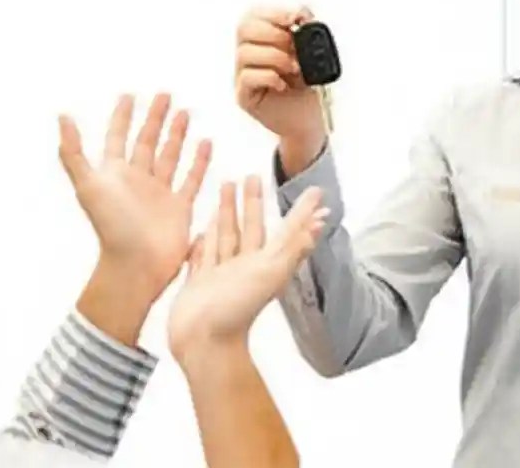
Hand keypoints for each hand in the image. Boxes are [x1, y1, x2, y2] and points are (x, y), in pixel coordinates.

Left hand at [58, 93, 211, 304]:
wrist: (136, 265)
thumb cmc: (110, 227)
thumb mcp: (87, 185)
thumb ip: (73, 152)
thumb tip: (62, 116)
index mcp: (114, 173)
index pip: (118, 137)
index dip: (122, 117)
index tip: (128, 96)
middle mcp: (137, 180)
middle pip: (146, 141)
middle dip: (155, 118)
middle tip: (165, 95)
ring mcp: (160, 193)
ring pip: (169, 156)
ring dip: (176, 135)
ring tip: (185, 113)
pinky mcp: (180, 208)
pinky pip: (191, 179)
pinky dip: (198, 162)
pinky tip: (205, 143)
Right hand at [167, 176, 326, 368]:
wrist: (203, 343)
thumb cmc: (238, 308)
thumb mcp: (270, 270)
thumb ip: (291, 243)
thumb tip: (320, 220)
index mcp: (266, 263)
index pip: (285, 230)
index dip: (299, 212)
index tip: (309, 191)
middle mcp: (244, 267)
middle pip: (250, 228)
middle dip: (251, 203)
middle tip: (251, 176)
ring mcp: (220, 275)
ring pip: (225, 237)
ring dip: (226, 214)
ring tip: (224, 186)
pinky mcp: (198, 283)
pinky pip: (201, 256)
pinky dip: (202, 242)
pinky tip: (201, 229)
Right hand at [234, 6, 325, 144]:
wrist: (310, 120)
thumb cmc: (307, 87)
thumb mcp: (312, 53)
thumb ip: (307, 31)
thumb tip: (304, 14)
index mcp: (261, 40)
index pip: (253, 14)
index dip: (273, 12)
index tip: (295, 18)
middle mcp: (248, 55)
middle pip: (244, 28)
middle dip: (273, 33)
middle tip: (293, 47)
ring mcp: (243, 75)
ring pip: (245, 53)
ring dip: (275, 57)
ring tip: (295, 68)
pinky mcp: (244, 96)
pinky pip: (247, 78)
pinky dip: (268, 76)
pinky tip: (283, 84)